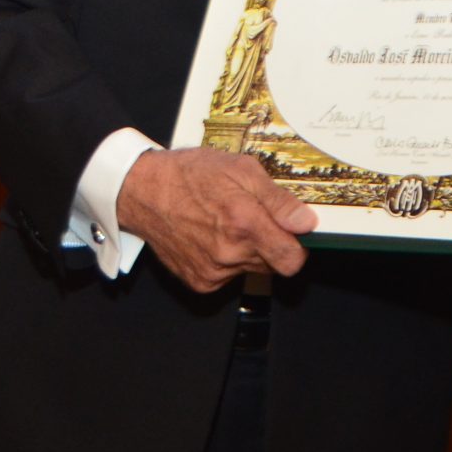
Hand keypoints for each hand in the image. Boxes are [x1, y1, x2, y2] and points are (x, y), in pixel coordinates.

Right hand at [117, 146, 316, 291]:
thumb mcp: (242, 169)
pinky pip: (229, 276)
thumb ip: (278, 200)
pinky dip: (228, 260)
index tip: (293, 233)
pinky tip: (212, 237)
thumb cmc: (191, 175)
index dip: (298, 247)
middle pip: (274, 265)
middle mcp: (229, 252)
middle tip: (254, 219)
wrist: (145, 192)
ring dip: (249, 251)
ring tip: (228, 224)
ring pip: (252, 270)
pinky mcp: (200, 281)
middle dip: (272, 244)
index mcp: (244, 223)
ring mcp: (213, 271)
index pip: (292, 260)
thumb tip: (306, 223)